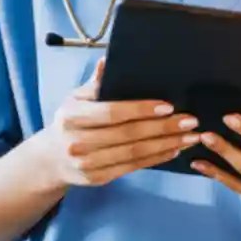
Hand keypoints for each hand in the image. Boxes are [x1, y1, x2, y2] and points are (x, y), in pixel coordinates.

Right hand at [36, 59, 200, 186]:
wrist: (51, 159)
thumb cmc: (70, 121)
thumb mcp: (76, 99)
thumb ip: (95, 83)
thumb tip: (108, 61)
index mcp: (72, 116)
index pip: (112, 112)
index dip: (141, 109)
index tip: (168, 106)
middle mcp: (78, 141)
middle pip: (128, 134)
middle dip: (163, 128)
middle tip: (190, 121)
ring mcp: (87, 163)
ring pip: (134, 153)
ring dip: (166, 145)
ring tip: (189, 137)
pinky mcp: (97, 178)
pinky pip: (132, 167)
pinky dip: (156, 158)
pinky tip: (174, 150)